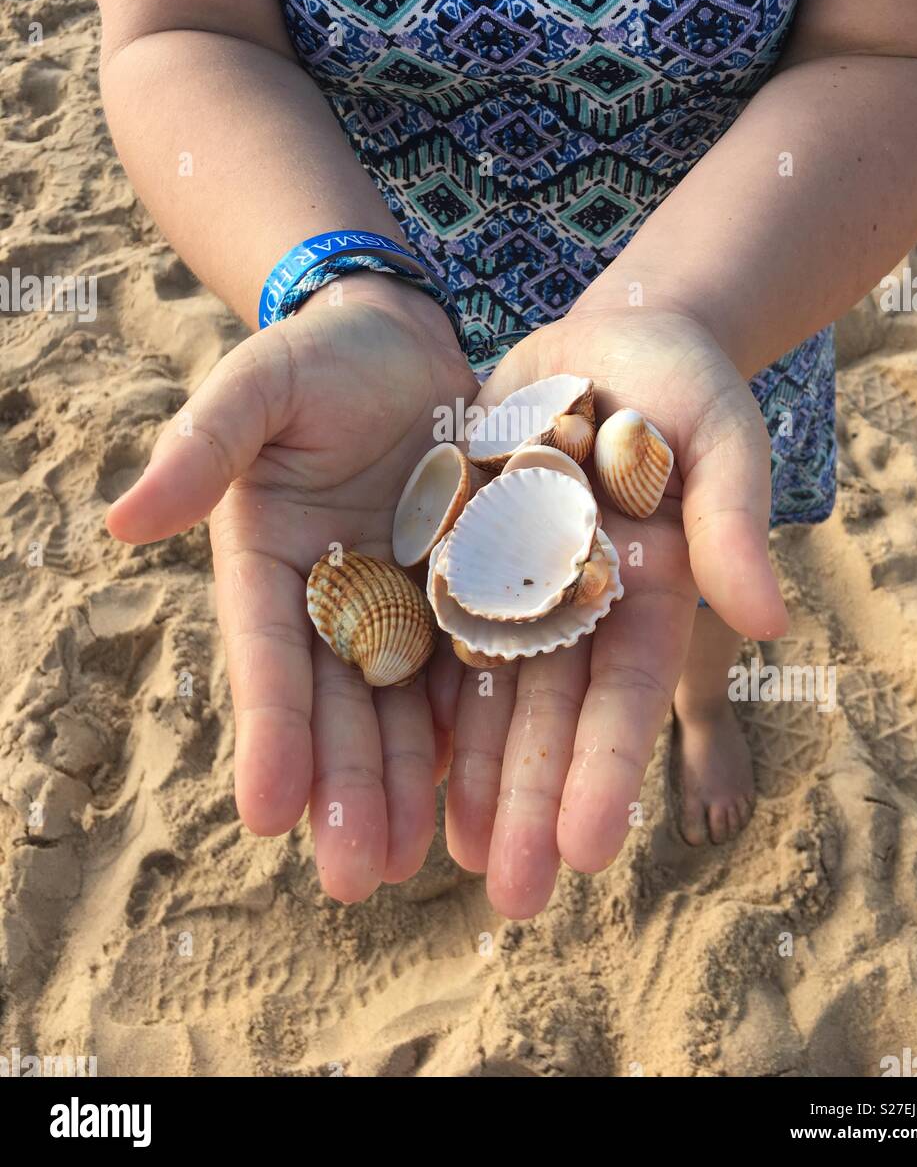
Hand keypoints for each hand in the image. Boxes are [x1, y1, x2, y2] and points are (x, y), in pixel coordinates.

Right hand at [107, 274, 477, 901]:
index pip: (268, 656)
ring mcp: (401, 604)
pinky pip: (472, 669)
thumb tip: (124, 521)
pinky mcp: (467, 593)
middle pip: (339, 704)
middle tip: (354, 877)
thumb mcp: (260, 387)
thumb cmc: (321, 359)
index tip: (265, 811)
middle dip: (346, 788)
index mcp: (270, 564)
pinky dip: (475, 731)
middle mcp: (332, 601)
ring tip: (416, 862)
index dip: (268, 732)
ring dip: (409, 784)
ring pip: (405, 707)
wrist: (404, 343)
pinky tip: (487, 794)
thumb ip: (204, 446)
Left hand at [430, 307, 788, 916]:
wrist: (603, 343)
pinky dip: (424, 694)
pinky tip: (401, 763)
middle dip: (534, 801)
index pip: (628, 690)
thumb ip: (732, 518)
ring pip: (490, 691)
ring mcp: (517, 587)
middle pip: (553, 713)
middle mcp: (581, 606)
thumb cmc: (680, 383)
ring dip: (475, 774)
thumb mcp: (718, 434)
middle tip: (511, 896)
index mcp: (649, 592)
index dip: (608, 766)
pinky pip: (435, 632)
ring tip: (447, 860)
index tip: (591, 851)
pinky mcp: (461, 558)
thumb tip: (766, 619)